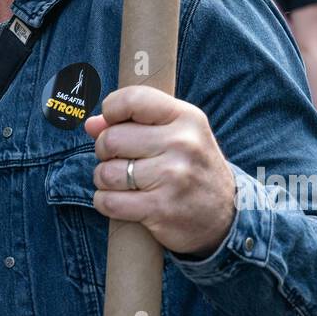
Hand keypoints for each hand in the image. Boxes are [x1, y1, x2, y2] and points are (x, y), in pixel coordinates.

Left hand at [85, 85, 236, 257]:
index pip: (132, 99)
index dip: (111, 109)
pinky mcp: (162, 209)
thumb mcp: (176, 135)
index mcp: (186, 118)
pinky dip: (105, 202)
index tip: (113, 122)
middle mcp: (182, 144)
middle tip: (118, 159)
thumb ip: (133, 123)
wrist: (226, 216)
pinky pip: (109, 202)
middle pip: (111, 139)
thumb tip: (91, 124)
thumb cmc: (191, 168)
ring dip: (104, 179)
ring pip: (106, 172)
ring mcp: (173, 177)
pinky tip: (119, 201)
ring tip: (121, 182)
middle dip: (104, 151)